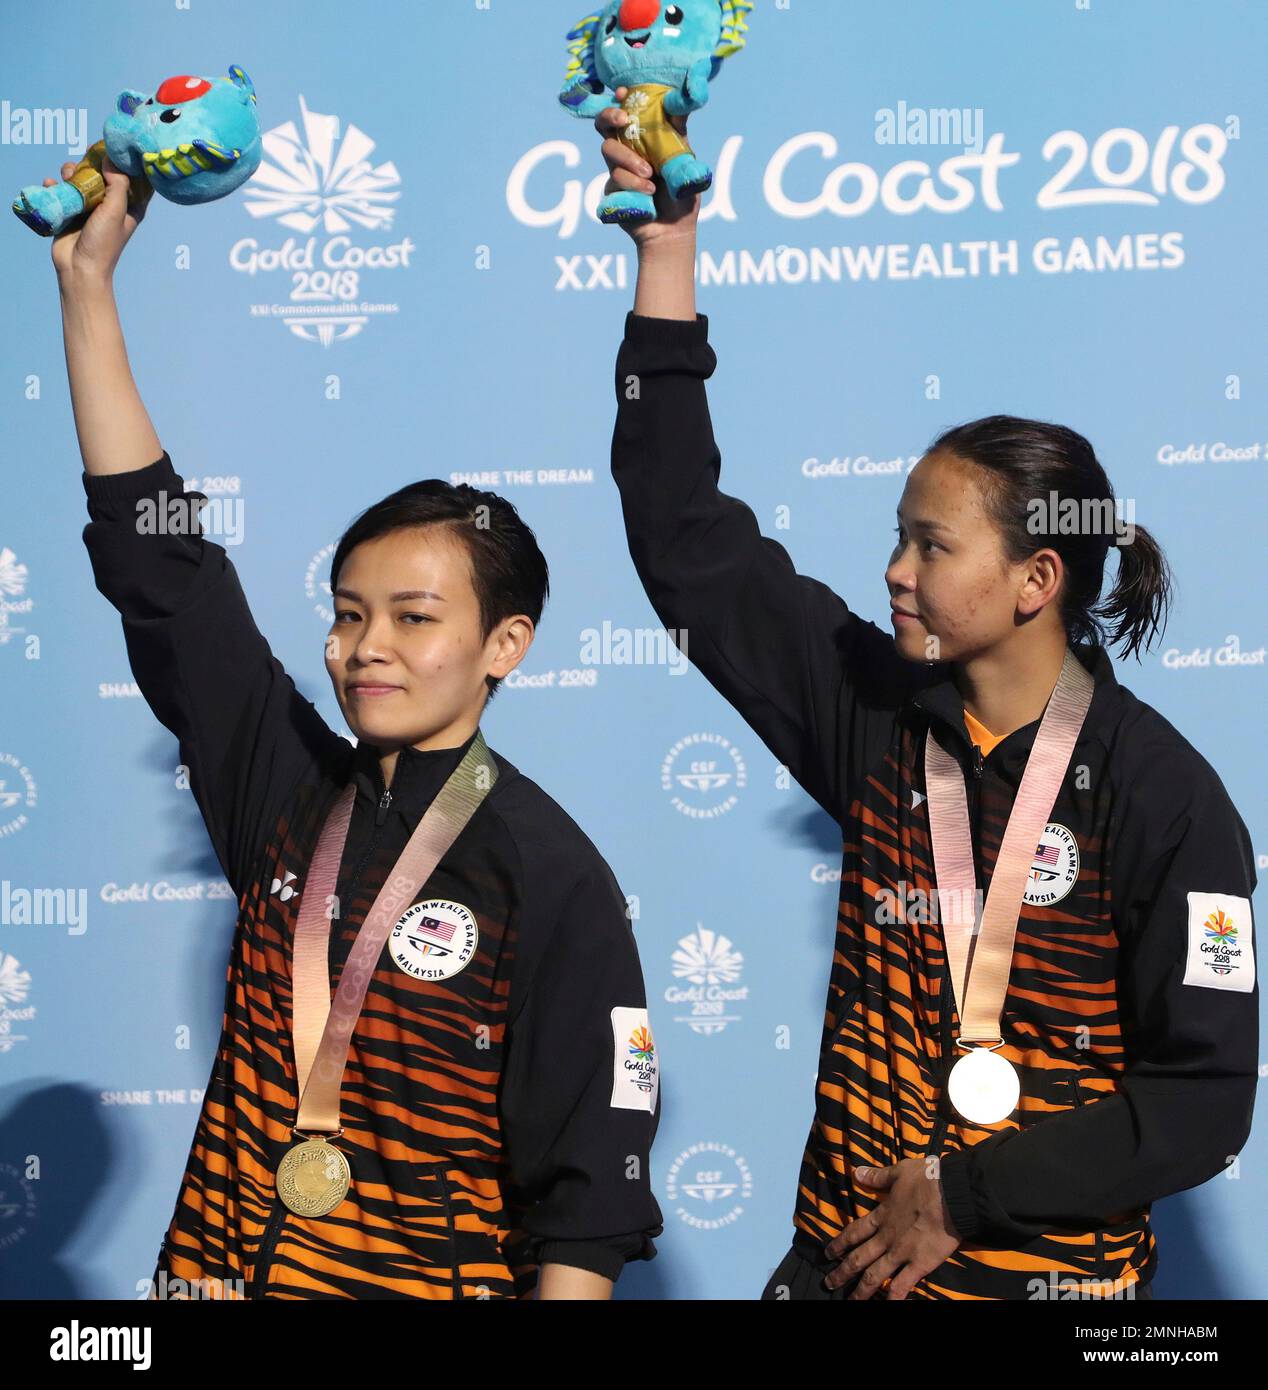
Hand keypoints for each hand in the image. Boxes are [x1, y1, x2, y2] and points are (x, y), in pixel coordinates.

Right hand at [48, 151, 146, 285]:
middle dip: (93, 163)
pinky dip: (57, 185)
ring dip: (71, 172)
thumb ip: (117, 184)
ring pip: (81, 178)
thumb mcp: (115, 211)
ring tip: (66, 176)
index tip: (119, 146)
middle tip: (85, 157)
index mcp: (130, 206)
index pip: (135, 179)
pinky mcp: (72, 209)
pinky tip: (51, 185)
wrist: (78, 267)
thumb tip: (112, 158)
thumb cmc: (103, 243)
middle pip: (104, 173)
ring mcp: (91, 206)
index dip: (129, 162)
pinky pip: (64, 190)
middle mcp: (111, 204)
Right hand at [595, 87, 700, 247]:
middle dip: (609, 117)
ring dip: (629, 161)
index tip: (623, 93)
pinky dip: (632, 186)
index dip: (619, 100)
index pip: (625, 112)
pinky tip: (648, 195)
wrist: (674, 230)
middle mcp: (627, 151)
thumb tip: (684, 96)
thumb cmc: (682, 194)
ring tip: (650, 177)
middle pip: (604, 125)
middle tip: (622, 120)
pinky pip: (613, 180)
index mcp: (643, 139)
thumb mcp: (685, 157)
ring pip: (609, 152)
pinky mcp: (611, 192)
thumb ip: (678, 130)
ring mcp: (617, 171)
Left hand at [822, 1159, 961, 1299]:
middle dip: (842, 1272)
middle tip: (829, 1283)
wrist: (951, 1195)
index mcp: (881, 1216)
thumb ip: (876, 1177)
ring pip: (875, 1276)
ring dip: (861, 1291)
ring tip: (850, 1301)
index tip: (828, 1254)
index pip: (854, 1232)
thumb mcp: (898, 1172)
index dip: (840, 1244)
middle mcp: (886, 1237)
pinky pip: (902, 1285)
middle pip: (859, 1258)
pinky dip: (892, 1297)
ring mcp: (901, 1253)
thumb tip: (856, 1173)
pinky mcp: (919, 1264)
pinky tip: (885, 1305)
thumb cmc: (926, 1181)